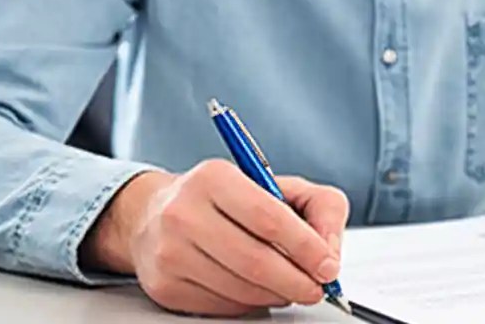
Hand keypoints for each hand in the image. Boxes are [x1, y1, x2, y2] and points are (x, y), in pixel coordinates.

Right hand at [83, 161, 349, 317]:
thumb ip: (318, 206)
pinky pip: (222, 306)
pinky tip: (257, 288)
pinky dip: (251, 303)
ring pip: (241, 289)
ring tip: (289, 285)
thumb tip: (330, 251)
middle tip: (317, 287)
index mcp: (214, 178)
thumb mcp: (276, 183)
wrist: (154, 215)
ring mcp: (170, 252)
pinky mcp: (164, 286)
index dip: (306, 247)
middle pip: (256, 261)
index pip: (269, 218)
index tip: (328, 266)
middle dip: (297, 281)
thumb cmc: (224, 199)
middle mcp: (184, 213)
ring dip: (277, 294)